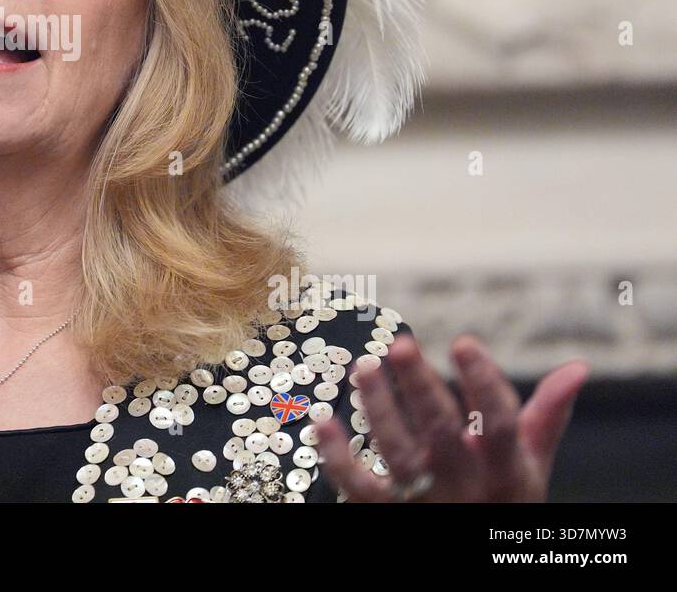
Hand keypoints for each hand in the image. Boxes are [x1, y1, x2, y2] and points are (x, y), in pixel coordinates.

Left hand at [313, 332, 589, 501]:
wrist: (481, 558)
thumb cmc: (501, 498)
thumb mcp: (531, 464)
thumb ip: (548, 414)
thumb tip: (578, 368)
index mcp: (505, 470)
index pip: (501, 425)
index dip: (484, 384)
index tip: (464, 342)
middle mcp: (464, 485)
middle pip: (443, 433)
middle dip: (422, 387)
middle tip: (402, 345)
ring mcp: (424, 499)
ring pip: (398, 454)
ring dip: (379, 409)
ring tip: (364, 368)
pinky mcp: (389, 510)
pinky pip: (359, 486)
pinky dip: (337, 458)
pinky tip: (322, 423)